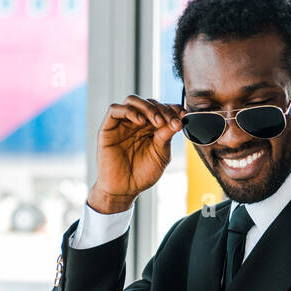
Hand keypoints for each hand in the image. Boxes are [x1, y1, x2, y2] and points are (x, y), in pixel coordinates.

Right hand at [87, 95, 183, 212]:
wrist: (124, 190)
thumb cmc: (142, 174)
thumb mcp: (161, 154)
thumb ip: (167, 136)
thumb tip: (179, 120)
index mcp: (151, 128)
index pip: (161, 109)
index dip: (172, 108)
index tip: (183, 114)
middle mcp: (136, 123)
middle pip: (149, 102)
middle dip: (162, 109)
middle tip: (171, 121)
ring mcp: (122, 124)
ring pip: (132, 100)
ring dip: (148, 107)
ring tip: (158, 122)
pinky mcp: (108, 128)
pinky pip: (114, 109)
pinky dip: (130, 111)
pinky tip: (141, 121)